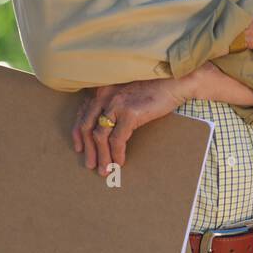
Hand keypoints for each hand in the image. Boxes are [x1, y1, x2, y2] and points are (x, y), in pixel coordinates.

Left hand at [72, 72, 196, 173]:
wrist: (174, 82)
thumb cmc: (155, 88)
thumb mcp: (127, 92)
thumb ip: (114, 102)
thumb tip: (107, 126)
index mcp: (103, 89)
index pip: (83, 113)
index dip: (78, 133)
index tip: (79, 147)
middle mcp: (105, 95)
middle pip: (87, 126)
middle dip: (88, 149)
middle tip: (90, 165)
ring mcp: (116, 104)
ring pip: (100, 136)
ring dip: (101, 156)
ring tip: (105, 169)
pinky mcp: (129, 113)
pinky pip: (117, 140)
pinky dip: (116, 154)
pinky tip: (119, 162)